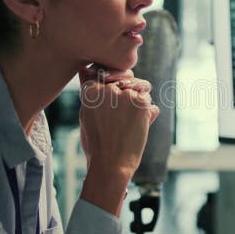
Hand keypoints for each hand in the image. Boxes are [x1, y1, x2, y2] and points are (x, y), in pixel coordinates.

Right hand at [77, 65, 159, 215]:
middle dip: (125, 97)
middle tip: (119, 120)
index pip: (106, 76)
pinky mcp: (142, 103)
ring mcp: (125, 95)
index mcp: (90, 90)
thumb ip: (89, 90)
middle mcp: (107, 89)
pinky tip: (136, 128)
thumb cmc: (96, 143)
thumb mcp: (86, 115)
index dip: (111, 90)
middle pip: (124, 81)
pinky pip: (149, 102)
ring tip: (127, 123)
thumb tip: (85, 69)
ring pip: (139, 89)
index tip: (110, 108)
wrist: (111, 164)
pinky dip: (147, 115)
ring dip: (138, 103)